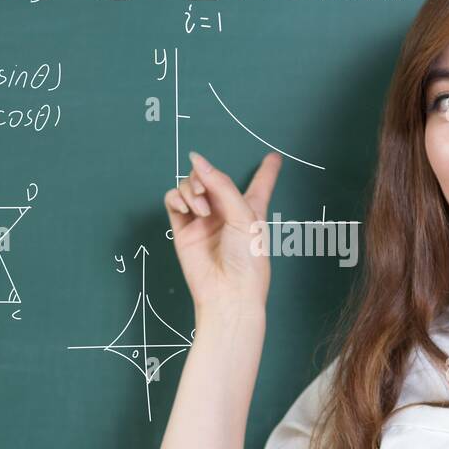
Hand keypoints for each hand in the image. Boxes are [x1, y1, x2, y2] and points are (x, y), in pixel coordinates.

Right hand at [163, 151, 282, 317]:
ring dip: (191, 190)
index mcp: (250, 208)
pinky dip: (177, 198)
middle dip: (204, 176)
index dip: (267, 170)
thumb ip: (221, 184)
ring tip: (200, 209)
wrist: (228, 291)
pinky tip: (186, 208)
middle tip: (205, 190)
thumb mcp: (243, 215)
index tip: (274, 156)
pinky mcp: (183, 229)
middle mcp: (226, 211)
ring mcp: (202, 219)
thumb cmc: (246, 258)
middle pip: (210, 177)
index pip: (260, 184)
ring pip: (189, 187)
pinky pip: (173, 202)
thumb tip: (196, 159)